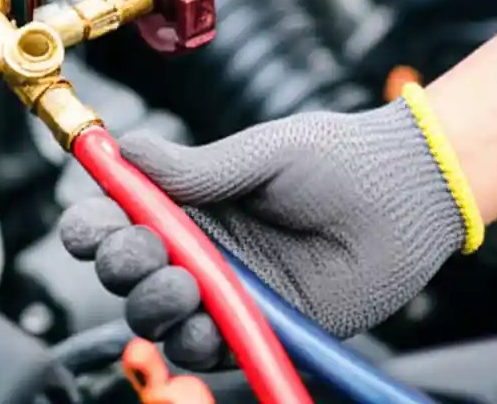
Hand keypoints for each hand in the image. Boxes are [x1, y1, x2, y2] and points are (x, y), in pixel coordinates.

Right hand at [59, 94, 478, 369]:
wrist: (408, 196)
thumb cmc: (339, 162)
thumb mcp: (259, 156)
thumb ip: (192, 168)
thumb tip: (123, 147)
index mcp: (190, 201)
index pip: (118, 219)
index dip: (92, 227)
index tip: (88, 226)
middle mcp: (200, 250)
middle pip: (127, 273)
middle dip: (120, 265)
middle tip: (144, 249)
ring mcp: (227, 292)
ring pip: (157, 318)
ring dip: (153, 306)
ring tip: (183, 283)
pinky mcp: (259, 327)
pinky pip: (208, 348)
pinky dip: (196, 340)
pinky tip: (208, 318)